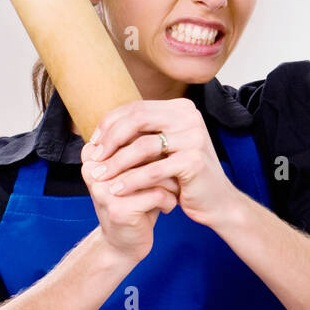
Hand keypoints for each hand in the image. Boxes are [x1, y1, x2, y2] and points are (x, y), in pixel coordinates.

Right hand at [81, 141, 177, 259]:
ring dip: (171, 183)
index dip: (156, 146)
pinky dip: (170, 200)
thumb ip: (143, 146)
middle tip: (177, 175)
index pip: (132, 135)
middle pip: (144, 152)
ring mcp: (103, 190)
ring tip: (173, 191)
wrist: (125, 242)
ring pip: (154, 172)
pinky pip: (158, 194)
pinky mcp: (118, 208)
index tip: (165, 161)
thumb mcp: (136, 169)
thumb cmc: (135, 199)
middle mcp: (94, 170)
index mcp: (93, 155)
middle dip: (166, 164)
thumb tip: (169, 123)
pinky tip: (168, 207)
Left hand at [83, 97, 242, 232]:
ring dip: (116, 162)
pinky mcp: (194, 161)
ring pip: (142, 146)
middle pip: (137, 120)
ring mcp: (194, 137)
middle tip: (94, 158)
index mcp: (180, 109)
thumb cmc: (184, 175)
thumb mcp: (164, 147)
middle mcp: (190, 117)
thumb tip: (100, 131)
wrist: (216, 200)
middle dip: (110, 140)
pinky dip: (131, 181)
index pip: (135, 108)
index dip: (109, 124)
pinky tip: (117, 190)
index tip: (94, 143)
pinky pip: (153, 170)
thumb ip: (142, 133)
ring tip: (100, 176)